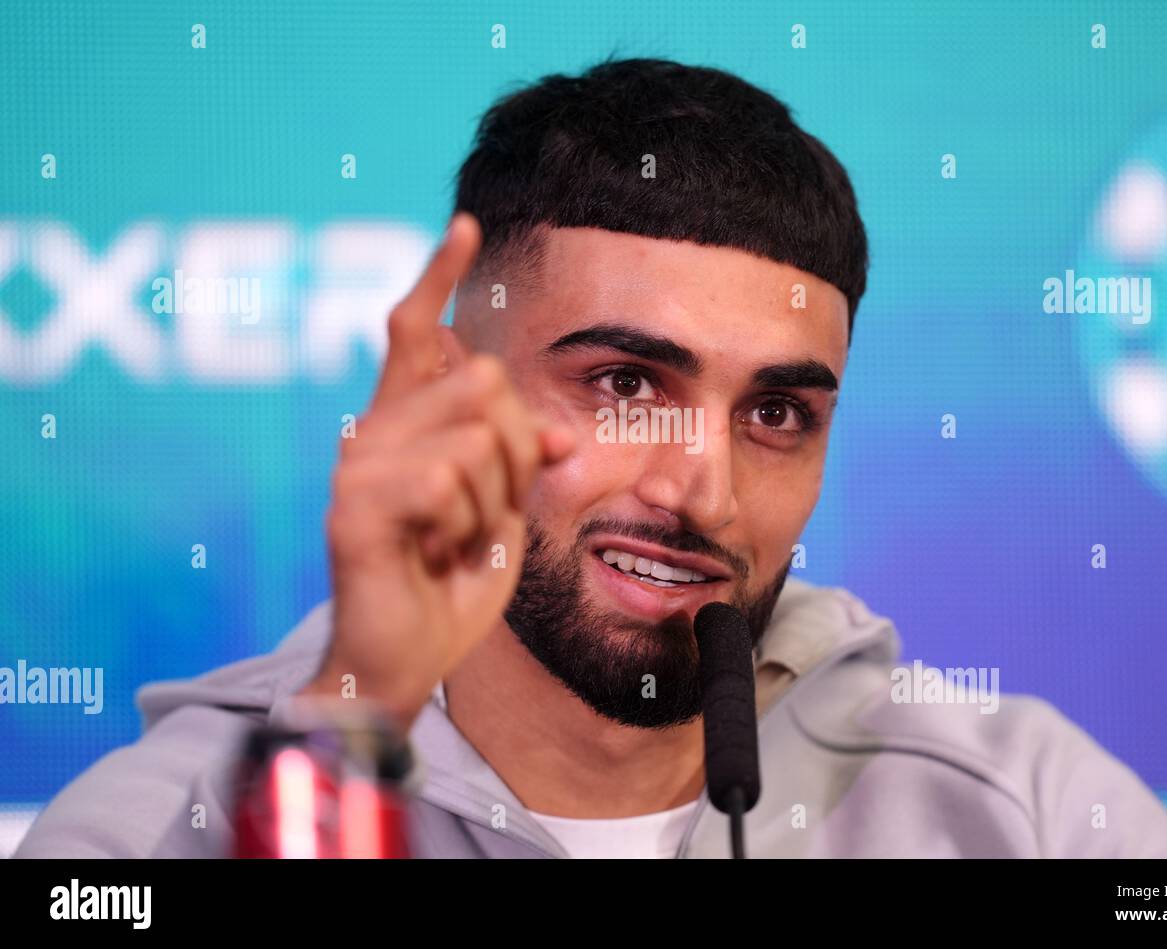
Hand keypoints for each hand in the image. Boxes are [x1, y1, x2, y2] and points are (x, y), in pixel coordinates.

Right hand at [298, 213, 573, 731]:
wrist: (408, 657)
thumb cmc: (451, 582)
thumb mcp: (502, 511)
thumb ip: (518, 458)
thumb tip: (556, 427)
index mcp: (407, 425)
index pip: (415, 329)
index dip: (439, 275)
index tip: (466, 225)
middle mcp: (374, 430)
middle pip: (483, 381)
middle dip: (517, 453)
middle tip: (489, 510)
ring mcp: (359, 464)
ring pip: (476, 434)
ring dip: (491, 501)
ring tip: (455, 540)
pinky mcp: (353, 504)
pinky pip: (447, 480)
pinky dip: (463, 527)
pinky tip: (433, 554)